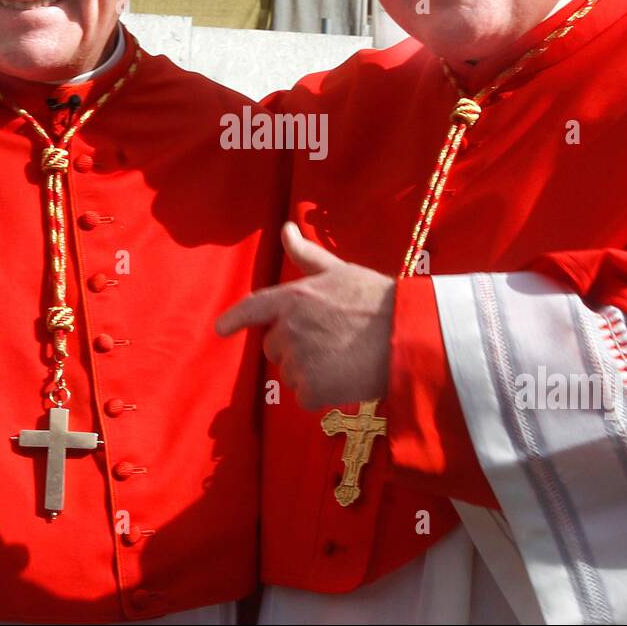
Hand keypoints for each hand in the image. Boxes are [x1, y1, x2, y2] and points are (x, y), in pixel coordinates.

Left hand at [216, 222, 394, 409]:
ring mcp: (298, 360)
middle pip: (274, 348)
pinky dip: (322, 394)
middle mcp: (287, 329)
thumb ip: (307, 256)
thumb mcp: (340, 271)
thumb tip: (286, 229)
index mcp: (292, 298)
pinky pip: (306, 396)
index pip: (253, 308)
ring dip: (311, 372)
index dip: (235, 318)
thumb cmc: (376, 300)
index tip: (221, 328)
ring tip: (344, 359)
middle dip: (295, 349)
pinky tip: (345, 379)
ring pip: (291, 374)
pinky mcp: (311, 389)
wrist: (406, 335)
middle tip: (332, 343)